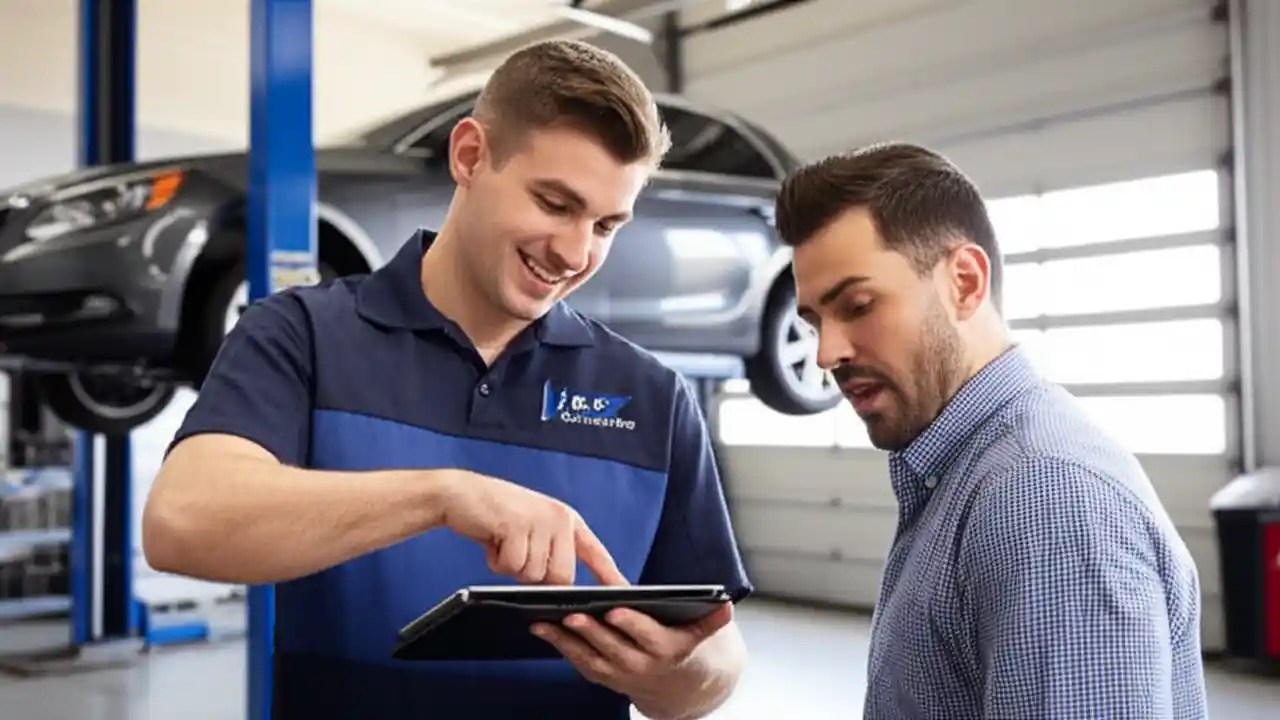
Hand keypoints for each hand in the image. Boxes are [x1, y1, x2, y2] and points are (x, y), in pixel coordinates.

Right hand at [437, 469, 626, 585]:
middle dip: (535, 577)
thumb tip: (560, 586)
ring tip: (502, 541)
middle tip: (515, 552)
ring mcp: (539, 520)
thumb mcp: (532, 530)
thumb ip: (549, 552)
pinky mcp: (517, 525)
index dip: (610, 575)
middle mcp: (559, 518)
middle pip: (561, 577)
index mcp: (566, 519)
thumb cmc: (495, 516)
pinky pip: (511, 566)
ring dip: (512, 567)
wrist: (461, 495)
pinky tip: (492, 540)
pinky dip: (496, 561)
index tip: (626, 593)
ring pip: (533, 574)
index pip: (595, 552)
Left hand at [530, 603, 733, 699]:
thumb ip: (706, 614)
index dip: (631, 624)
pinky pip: (580, 663)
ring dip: (566, 641)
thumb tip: (723, 602)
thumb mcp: (699, 628)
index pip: (648, 636)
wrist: (685, 688)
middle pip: (614, 647)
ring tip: (543, 620)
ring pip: (591, 658)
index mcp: (670, 650)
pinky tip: (543, 628)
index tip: (615, 609)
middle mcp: (643, 666)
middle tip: (571, 613)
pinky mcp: (605, 677)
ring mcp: (622, 675)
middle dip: (591, 631)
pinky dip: (561, 647)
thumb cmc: (688, 642)